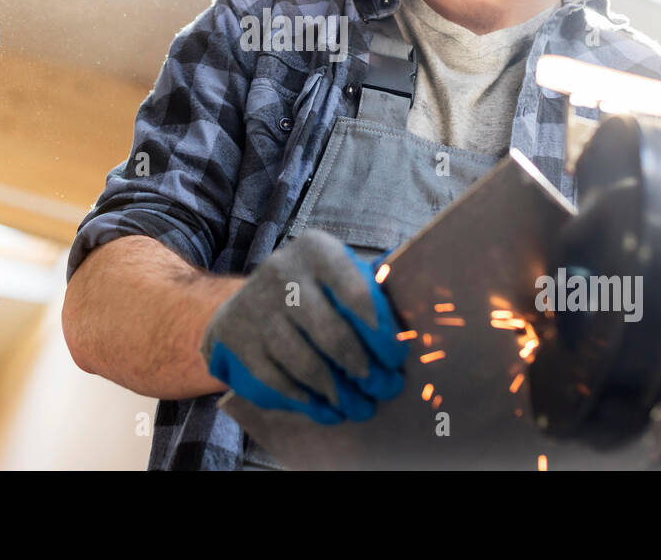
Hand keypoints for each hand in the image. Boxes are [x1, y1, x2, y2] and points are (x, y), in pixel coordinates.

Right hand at [201, 229, 407, 423]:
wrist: (240, 304)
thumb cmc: (308, 291)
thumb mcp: (336, 273)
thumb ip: (373, 283)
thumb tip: (424, 298)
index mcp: (316, 250)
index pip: (356, 293)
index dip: (381, 332)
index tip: (396, 358)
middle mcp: (281, 272)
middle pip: (331, 333)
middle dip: (362, 369)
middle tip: (383, 389)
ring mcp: (255, 307)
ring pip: (305, 362)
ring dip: (337, 392)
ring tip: (358, 406)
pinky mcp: (236, 339)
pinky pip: (277, 380)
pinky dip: (306, 400)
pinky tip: (326, 408)